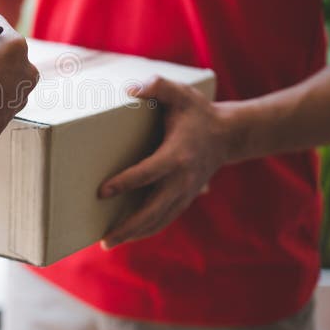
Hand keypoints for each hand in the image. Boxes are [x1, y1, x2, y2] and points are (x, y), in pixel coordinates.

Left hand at [98, 76, 232, 248]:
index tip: (102, 192)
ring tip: (108, 242)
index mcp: (177, 155)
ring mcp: (185, 192)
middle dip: (128, 226)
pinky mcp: (185, 199)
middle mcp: (182, 179)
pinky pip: (165, 219)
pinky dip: (146, 229)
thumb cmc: (197, 112)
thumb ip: (157, 87)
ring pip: (159, 220)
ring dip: (134, 234)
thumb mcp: (181, 93)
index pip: (148, 173)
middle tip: (104, 239)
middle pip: (153, 210)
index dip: (125, 183)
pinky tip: (128, 235)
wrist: (228, 135)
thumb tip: (132, 90)